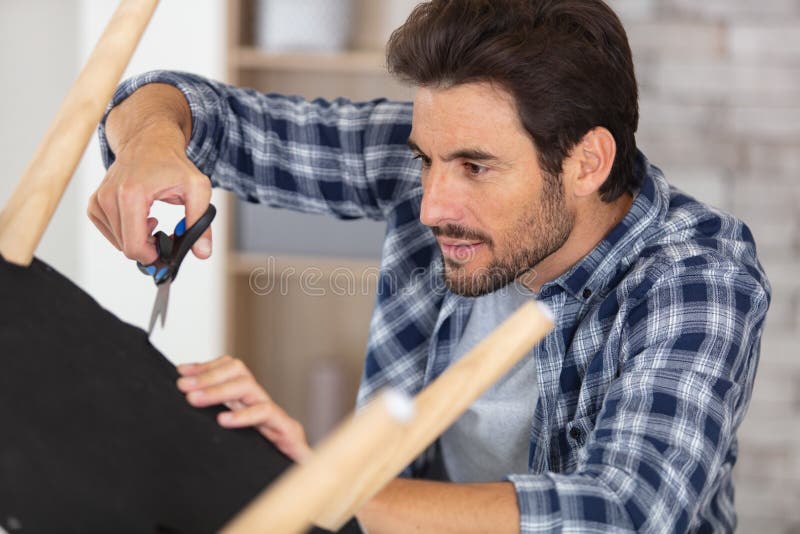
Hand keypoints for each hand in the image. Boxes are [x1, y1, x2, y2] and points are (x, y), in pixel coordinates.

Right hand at [86, 83, 212, 264]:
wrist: (149, 142)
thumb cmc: (172, 164)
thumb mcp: (197, 189)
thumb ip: (200, 222)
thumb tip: (202, 252)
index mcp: (131, 194)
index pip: (134, 245)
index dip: (152, 256)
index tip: (167, 249)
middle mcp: (109, 197)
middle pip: (126, 247)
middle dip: (148, 247)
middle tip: (165, 234)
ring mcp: (99, 200)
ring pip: (119, 242)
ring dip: (138, 239)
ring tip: (153, 221)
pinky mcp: (95, 203)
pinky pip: (110, 232)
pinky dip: (126, 232)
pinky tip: (140, 218)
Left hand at [176, 355, 310, 462]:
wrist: (305, 487)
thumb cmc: (267, 470)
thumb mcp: (237, 447)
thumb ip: (220, 431)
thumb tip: (187, 418)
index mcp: (250, 407)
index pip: (231, 371)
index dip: (206, 367)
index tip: (181, 372)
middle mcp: (263, 407)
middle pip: (239, 372)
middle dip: (208, 376)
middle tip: (183, 387)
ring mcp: (276, 417)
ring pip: (249, 387)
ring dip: (218, 390)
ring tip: (194, 399)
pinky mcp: (289, 433)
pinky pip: (266, 414)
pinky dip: (244, 415)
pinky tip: (224, 420)